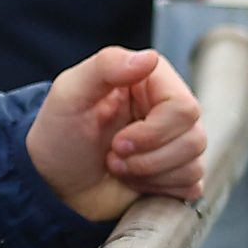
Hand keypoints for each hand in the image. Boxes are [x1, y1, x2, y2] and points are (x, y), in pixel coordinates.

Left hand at [27, 46, 206, 222]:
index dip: (154, 132)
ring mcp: (175, 141)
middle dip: (148, 157)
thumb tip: (150, 57)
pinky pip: (192, 185)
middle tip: (113, 156)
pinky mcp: (177, 172)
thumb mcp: (69, 94)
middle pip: (194, 137)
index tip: (119, 142)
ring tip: (119, 168)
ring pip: (195, 162)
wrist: (53, 185)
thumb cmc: (58, 136)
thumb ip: (106, 66)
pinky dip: (160, 190)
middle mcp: (168, 108)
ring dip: (150, 174)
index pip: (184, 107)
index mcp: (149, 80)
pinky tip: (134, 182)